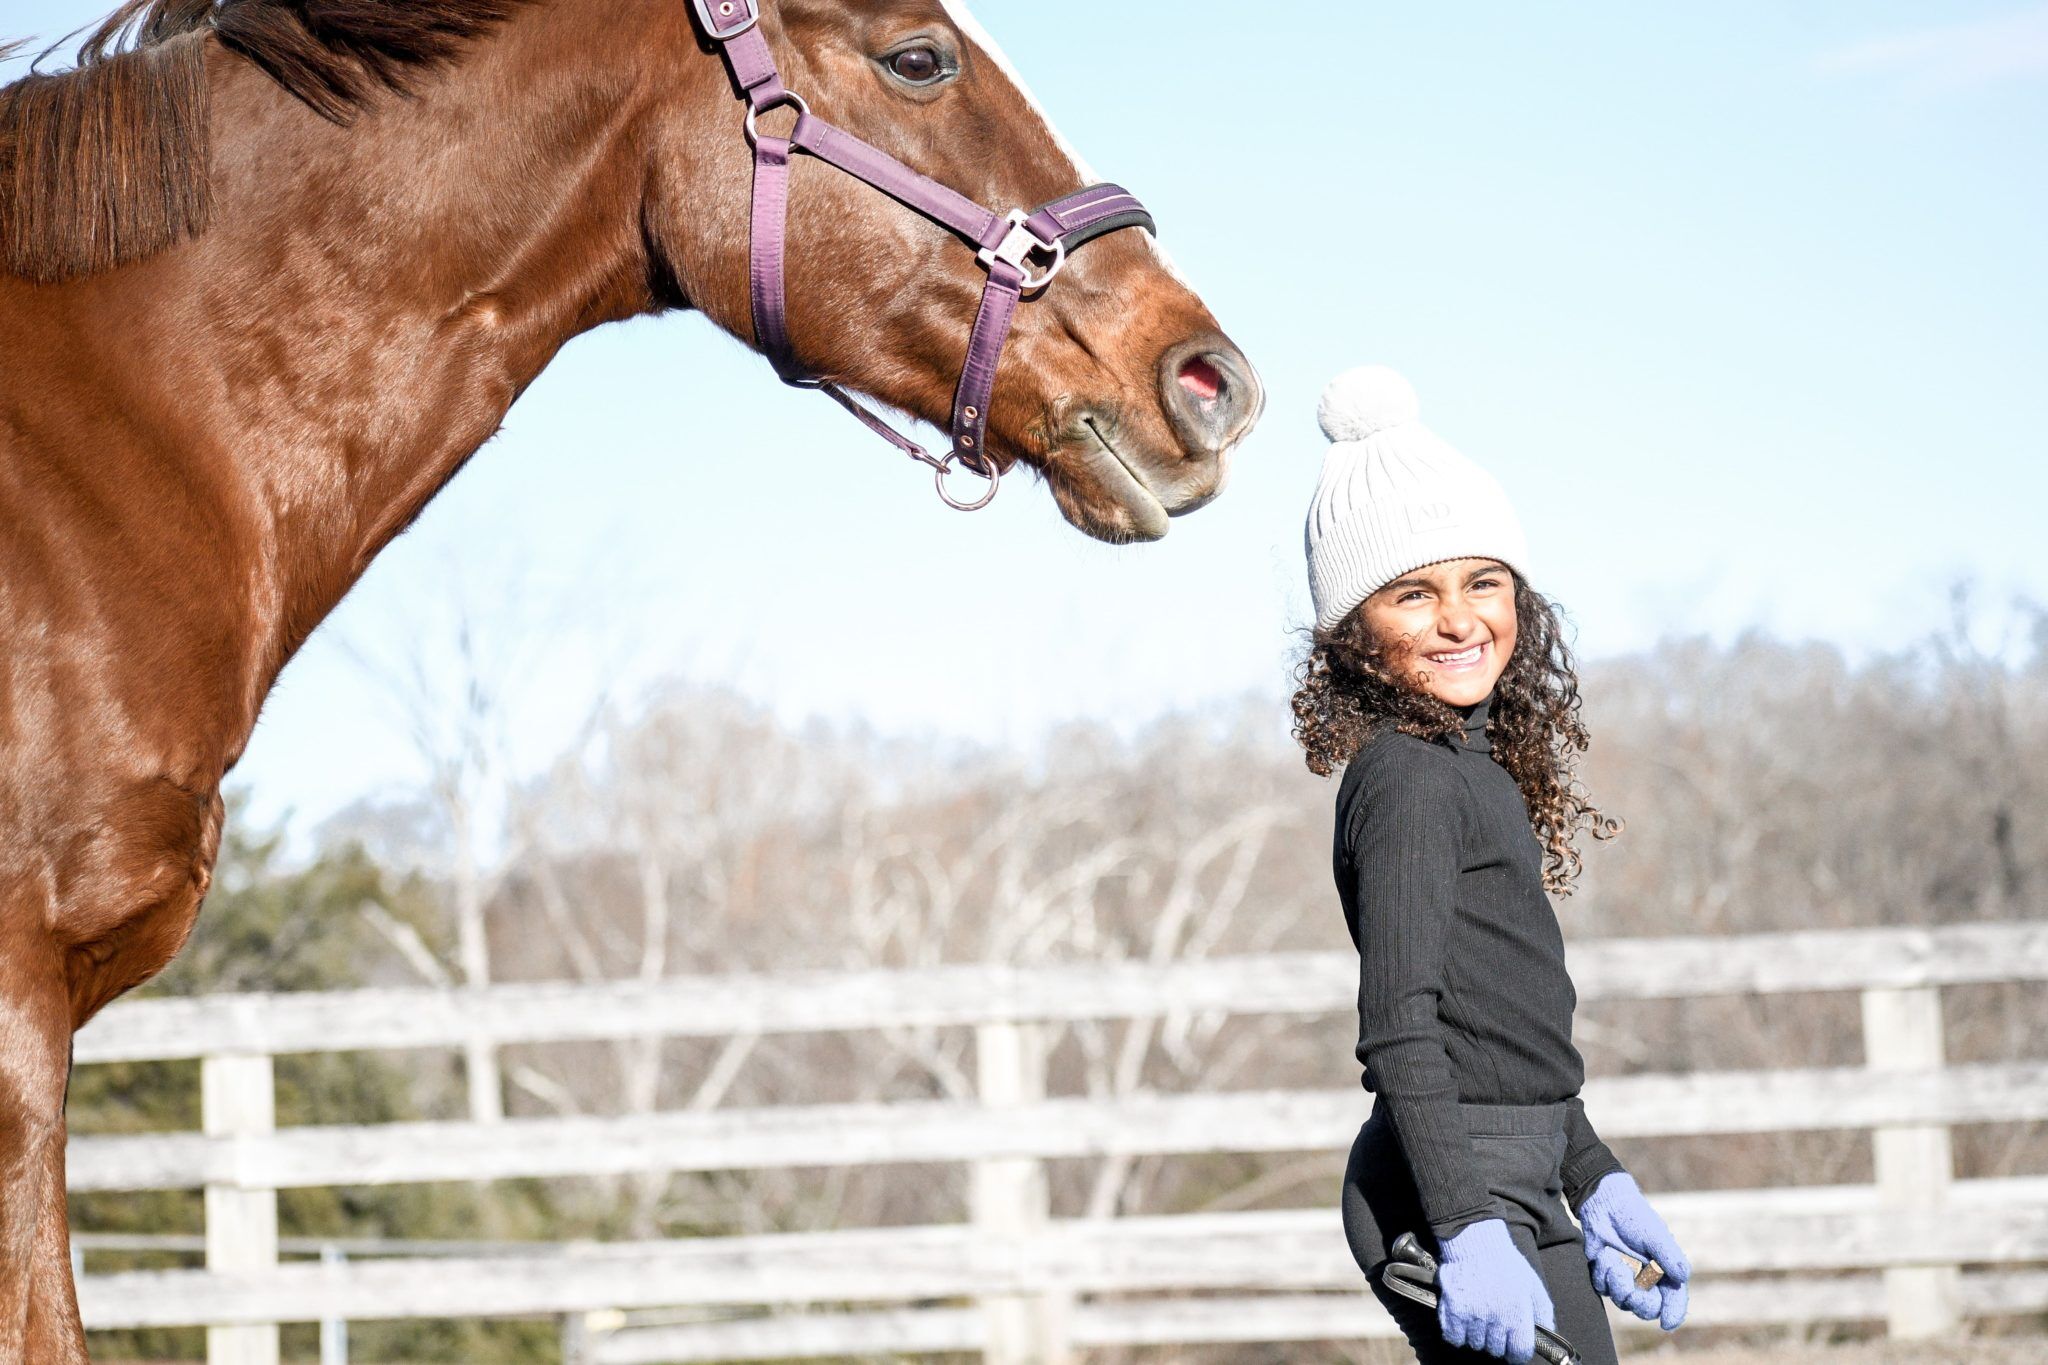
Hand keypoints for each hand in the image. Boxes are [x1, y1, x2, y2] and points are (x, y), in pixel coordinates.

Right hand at [1436, 1217, 1554, 1363]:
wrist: (1476, 1242)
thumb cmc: (1506, 1264)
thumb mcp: (1532, 1284)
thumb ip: (1543, 1312)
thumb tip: (1548, 1334)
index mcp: (1517, 1312)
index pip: (1519, 1352)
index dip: (1518, 1352)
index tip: (1514, 1348)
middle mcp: (1495, 1317)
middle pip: (1496, 1350)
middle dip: (1498, 1342)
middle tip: (1495, 1325)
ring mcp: (1472, 1315)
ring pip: (1476, 1344)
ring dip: (1478, 1336)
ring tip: (1480, 1318)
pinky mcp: (1452, 1310)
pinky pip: (1454, 1337)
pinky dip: (1458, 1333)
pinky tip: (1464, 1320)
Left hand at [1574, 1171, 1689, 1329]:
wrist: (1604, 1205)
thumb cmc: (1634, 1217)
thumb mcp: (1655, 1234)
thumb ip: (1668, 1255)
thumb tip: (1683, 1277)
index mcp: (1665, 1272)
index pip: (1674, 1299)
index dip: (1673, 1314)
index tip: (1667, 1324)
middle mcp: (1647, 1280)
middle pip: (1648, 1308)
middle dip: (1639, 1302)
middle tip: (1631, 1287)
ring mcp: (1626, 1280)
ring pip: (1624, 1301)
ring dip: (1618, 1283)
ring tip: (1614, 1258)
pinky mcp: (1606, 1276)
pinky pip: (1604, 1288)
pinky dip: (1603, 1273)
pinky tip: (1604, 1254)